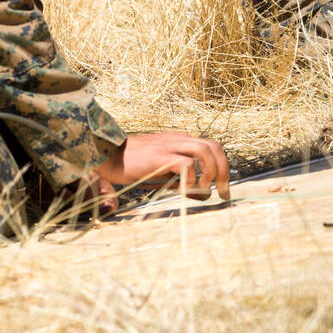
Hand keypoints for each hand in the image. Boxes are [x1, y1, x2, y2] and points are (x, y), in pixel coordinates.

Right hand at [95, 131, 230, 200]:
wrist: (108, 157)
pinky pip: (186, 164)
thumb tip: (200, 193)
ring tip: (206, 190)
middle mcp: (179, 139)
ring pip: (205, 151)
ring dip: (212, 172)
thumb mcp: (162, 173)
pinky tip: (186, 190)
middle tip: (224, 193)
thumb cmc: (133, 166)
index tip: (223, 189)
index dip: (222, 168)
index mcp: (180, 141)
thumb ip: (180, 179)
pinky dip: (192, 179)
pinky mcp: (161, 156)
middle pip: (214, 147)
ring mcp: (170, 145)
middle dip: (224, 171)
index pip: (211, 149)